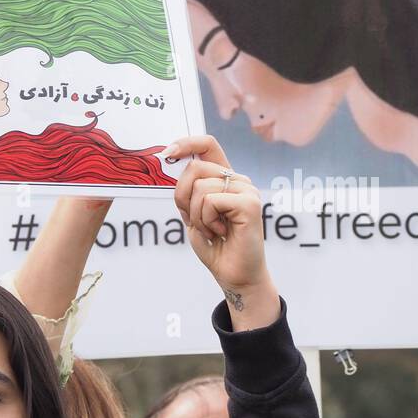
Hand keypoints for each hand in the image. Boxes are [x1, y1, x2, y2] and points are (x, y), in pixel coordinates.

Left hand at [165, 134, 277, 328]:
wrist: (234, 275)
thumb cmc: (215, 246)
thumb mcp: (192, 213)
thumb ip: (187, 189)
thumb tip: (170, 161)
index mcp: (225, 178)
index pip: (207, 145)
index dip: (186, 142)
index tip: (167, 154)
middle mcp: (238, 180)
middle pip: (196, 167)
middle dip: (183, 197)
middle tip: (196, 220)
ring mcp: (247, 190)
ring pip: (201, 187)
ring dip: (197, 215)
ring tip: (213, 230)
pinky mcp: (250, 203)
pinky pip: (211, 201)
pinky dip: (207, 221)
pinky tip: (222, 233)